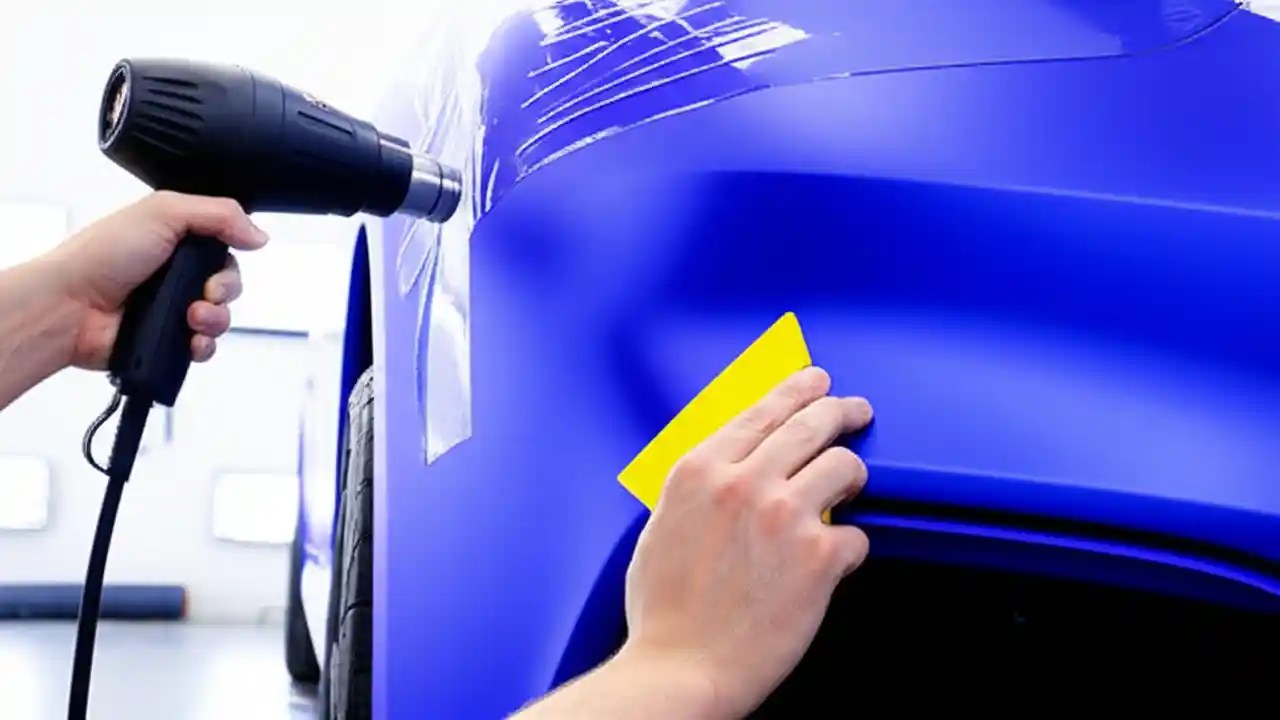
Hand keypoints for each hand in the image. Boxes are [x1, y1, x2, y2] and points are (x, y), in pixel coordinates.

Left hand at [47, 191, 267, 369]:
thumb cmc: (101, 255)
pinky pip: (204, 347)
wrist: (69, 306)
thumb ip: (218, 214)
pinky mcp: (167, 340)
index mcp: (176, 239)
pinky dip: (204, 345)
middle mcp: (175, 273)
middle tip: (205, 293)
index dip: (231, 255)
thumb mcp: (163, 212)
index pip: (225, 246)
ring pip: (221, 317)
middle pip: (229, 284)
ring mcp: (171, 308)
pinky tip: (191, 340)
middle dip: (226, 290)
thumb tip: (258, 234)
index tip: (220, 261)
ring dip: (217, 319)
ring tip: (192, 318)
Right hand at [620, 367, 871, 717]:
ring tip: (852, 488)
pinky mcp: (818, 557)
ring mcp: (782, 516)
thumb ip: (701, 489)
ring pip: (844, 466)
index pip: (760, 410)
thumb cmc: (665, 611)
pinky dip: (850, 547)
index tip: (817, 382)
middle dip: (841, 410)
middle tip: (855, 410)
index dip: (797, 389)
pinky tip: (836, 561)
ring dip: (852, 476)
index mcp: (698, 471)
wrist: (680, 671)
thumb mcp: (664, 525)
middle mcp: (742, 482)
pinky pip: (858, 534)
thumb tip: (733, 468)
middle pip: (810, 423)